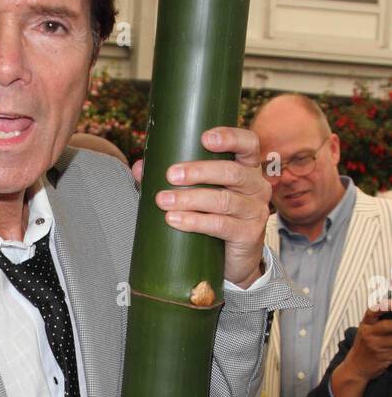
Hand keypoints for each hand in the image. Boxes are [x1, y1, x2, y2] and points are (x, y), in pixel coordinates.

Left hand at [132, 126, 270, 288]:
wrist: (234, 259)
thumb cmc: (215, 217)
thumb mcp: (199, 193)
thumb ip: (173, 178)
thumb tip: (140, 167)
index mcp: (247, 168)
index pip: (248, 144)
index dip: (230, 137)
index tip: (204, 138)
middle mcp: (256, 186)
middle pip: (232, 172)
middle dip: (199, 171)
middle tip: (171, 175)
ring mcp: (255, 211)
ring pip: (223, 200)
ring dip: (190, 199)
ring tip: (164, 201)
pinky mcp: (248, 234)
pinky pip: (221, 225)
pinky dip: (196, 222)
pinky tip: (176, 221)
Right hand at [342, 304, 391, 383]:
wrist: (355, 368)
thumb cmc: (363, 347)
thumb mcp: (365, 331)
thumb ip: (377, 321)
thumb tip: (391, 312)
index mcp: (365, 325)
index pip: (373, 311)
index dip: (385, 306)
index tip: (390, 304)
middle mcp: (368, 334)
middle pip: (389, 325)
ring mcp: (375, 346)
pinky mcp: (383, 357)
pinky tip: (391, 348)